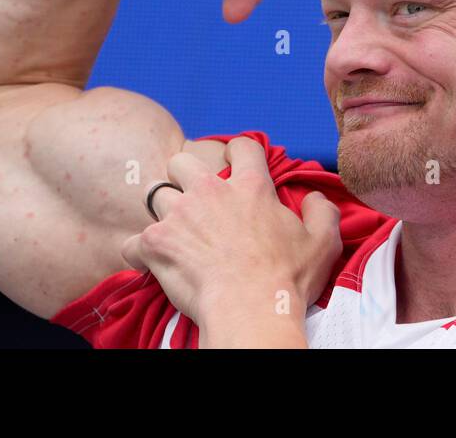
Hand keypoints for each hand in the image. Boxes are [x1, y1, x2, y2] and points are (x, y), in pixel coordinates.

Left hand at [121, 137, 341, 345]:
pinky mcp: (156, 244)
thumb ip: (322, 211)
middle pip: (182, 162)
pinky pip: (133, 241)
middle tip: (193, 199)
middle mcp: (210, 192)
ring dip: (163, 214)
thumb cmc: (287, 278)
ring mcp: (179, 216)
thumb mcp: (323, 241)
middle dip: (183, 175)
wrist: (250, 309)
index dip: (238, 150)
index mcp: (250, 187)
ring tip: (173, 233)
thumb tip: (315, 198)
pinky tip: (149, 263)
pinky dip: (138, 252)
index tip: (234, 159)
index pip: (242, 146)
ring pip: (155, 196)